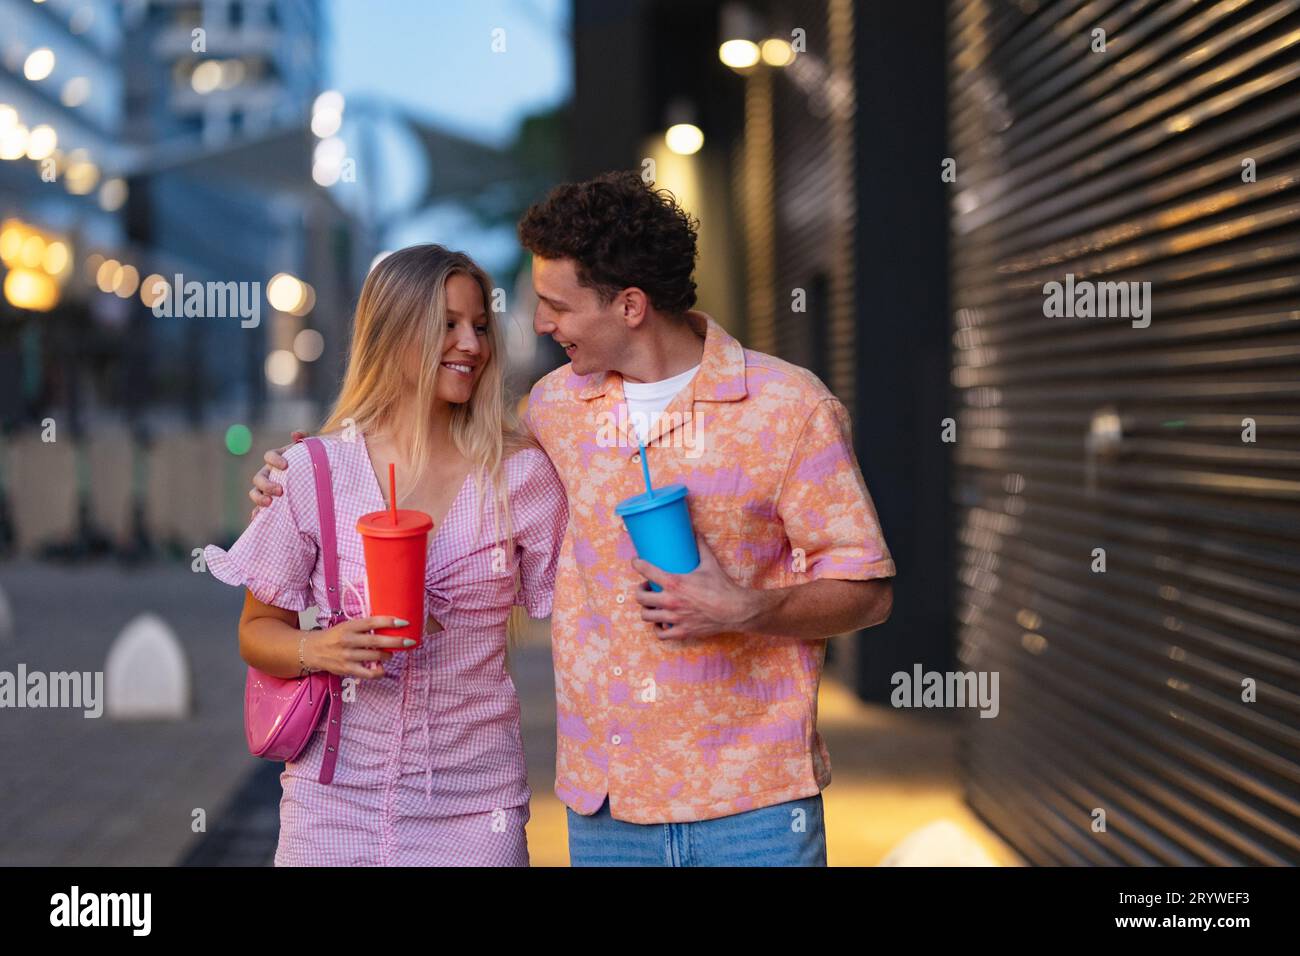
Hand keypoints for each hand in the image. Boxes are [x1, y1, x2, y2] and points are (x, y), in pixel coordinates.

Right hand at [248, 431, 306, 520]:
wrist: (316, 478)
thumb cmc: (311, 463)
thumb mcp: (311, 451)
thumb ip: (305, 440)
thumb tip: (296, 433)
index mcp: (277, 459)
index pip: (269, 456)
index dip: (275, 459)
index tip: (286, 465)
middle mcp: (269, 473)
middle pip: (259, 477)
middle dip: (267, 484)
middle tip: (280, 490)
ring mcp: (266, 489)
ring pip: (255, 492)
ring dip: (259, 498)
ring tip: (269, 503)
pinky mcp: (268, 503)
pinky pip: (258, 509)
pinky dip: (257, 514)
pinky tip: (258, 518)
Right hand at [303, 615, 413, 679]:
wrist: (311, 650)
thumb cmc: (333, 636)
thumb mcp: (346, 626)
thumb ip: (364, 626)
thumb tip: (388, 625)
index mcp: (349, 626)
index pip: (372, 622)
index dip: (389, 622)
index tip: (404, 622)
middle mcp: (348, 640)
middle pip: (376, 641)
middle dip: (395, 642)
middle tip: (409, 641)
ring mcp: (347, 656)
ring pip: (374, 656)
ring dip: (387, 655)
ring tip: (390, 654)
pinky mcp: (346, 669)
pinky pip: (367, 673)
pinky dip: (378, 672)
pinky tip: (382, 669)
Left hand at [631, 533, 763, 640]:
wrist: (735, 610)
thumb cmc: (722, 586)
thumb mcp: (710, 563)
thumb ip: (701, 547)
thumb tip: (696, 532)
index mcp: (675, 582)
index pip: (646, 570)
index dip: (637, 564)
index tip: (636, 562)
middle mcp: (671, 601)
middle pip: (640, 597)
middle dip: (640, 590)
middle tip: (646, 587)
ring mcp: (675, 618)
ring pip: (646, 615)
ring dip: (646, 609)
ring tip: (652, 605)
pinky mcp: (682, 631)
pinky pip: (660, 634)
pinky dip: (658, 628)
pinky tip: (661, 622)